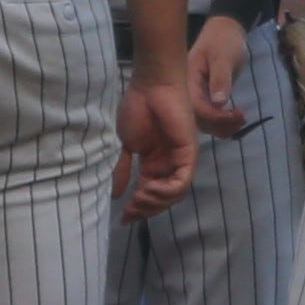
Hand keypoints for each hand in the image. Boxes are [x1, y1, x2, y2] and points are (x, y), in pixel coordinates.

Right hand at [113, 78, 198, 221]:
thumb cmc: (138, 108)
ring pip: (175, 195)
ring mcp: (181, 160)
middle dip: (146, 209)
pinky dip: (167, 190)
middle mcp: (170, 165)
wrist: (150, 86)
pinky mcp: (189, 153)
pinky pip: (182, 182)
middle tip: (130, 212)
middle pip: (164, 199)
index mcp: (156, 164)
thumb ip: (123, 169)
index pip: (151, 194)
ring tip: (139, 198)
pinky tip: (149, 188)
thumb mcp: (126, 145)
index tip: (123, 218)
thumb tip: (116, 194)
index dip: (139, 209)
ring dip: (156, 202)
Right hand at [184, 15, 252, 134]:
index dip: (215, 116)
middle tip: (242, 118)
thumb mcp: (224, 57)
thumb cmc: (224, 41)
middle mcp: (188, 91)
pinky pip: (210, 117)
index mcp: (188, 80)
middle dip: (221, 124)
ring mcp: (196, 95)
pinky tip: (236, 120)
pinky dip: (223, 123)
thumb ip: (220, 79)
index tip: (235, 114)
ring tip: (242, 120)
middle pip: (198, 119)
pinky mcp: (205, 98)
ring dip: (223, 127)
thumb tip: (219, 102)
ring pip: (204, 122)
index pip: (196, 107)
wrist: (225, 31)